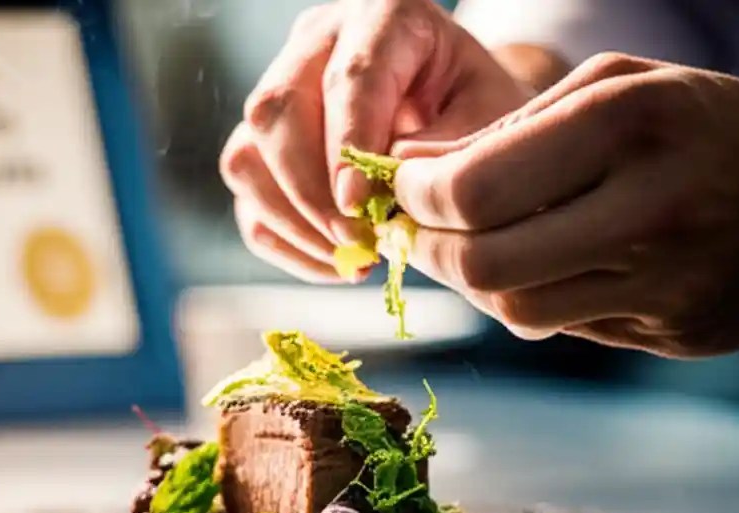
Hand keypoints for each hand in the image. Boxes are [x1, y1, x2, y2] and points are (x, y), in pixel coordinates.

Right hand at [218, 0, 531, 282]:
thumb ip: (446, 153)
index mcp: (387, 15)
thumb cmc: (482, 110)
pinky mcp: (266, 140)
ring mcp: (283, 88)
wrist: (469, 111)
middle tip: (356, 245)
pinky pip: (250, 196)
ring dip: (293, 222)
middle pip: (277, 112)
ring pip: (247, 156)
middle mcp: (320, 41)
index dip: (348, 147)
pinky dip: (286, 240)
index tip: (359, 208)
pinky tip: (334, 262)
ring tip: (351, 259)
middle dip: (310, 194)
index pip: (350, 77)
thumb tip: (382, 190)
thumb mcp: (491, 121)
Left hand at [392, 52, 738, 357]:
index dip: (416, 196)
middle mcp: (649, 212)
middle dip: (428, 248)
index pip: (475, 190)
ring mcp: (664, 286)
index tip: (403, 185)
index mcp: (632, 126)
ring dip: (472, 281)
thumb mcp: (619, 85)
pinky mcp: (669, 336)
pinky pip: (565, 328)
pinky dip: (532, 298)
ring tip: (473, 245)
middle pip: (483, 265)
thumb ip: (511, 126)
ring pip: (515, 311)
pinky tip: (543, 266)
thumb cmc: (706, 128)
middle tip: (418, 226)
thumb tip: (410, 167)